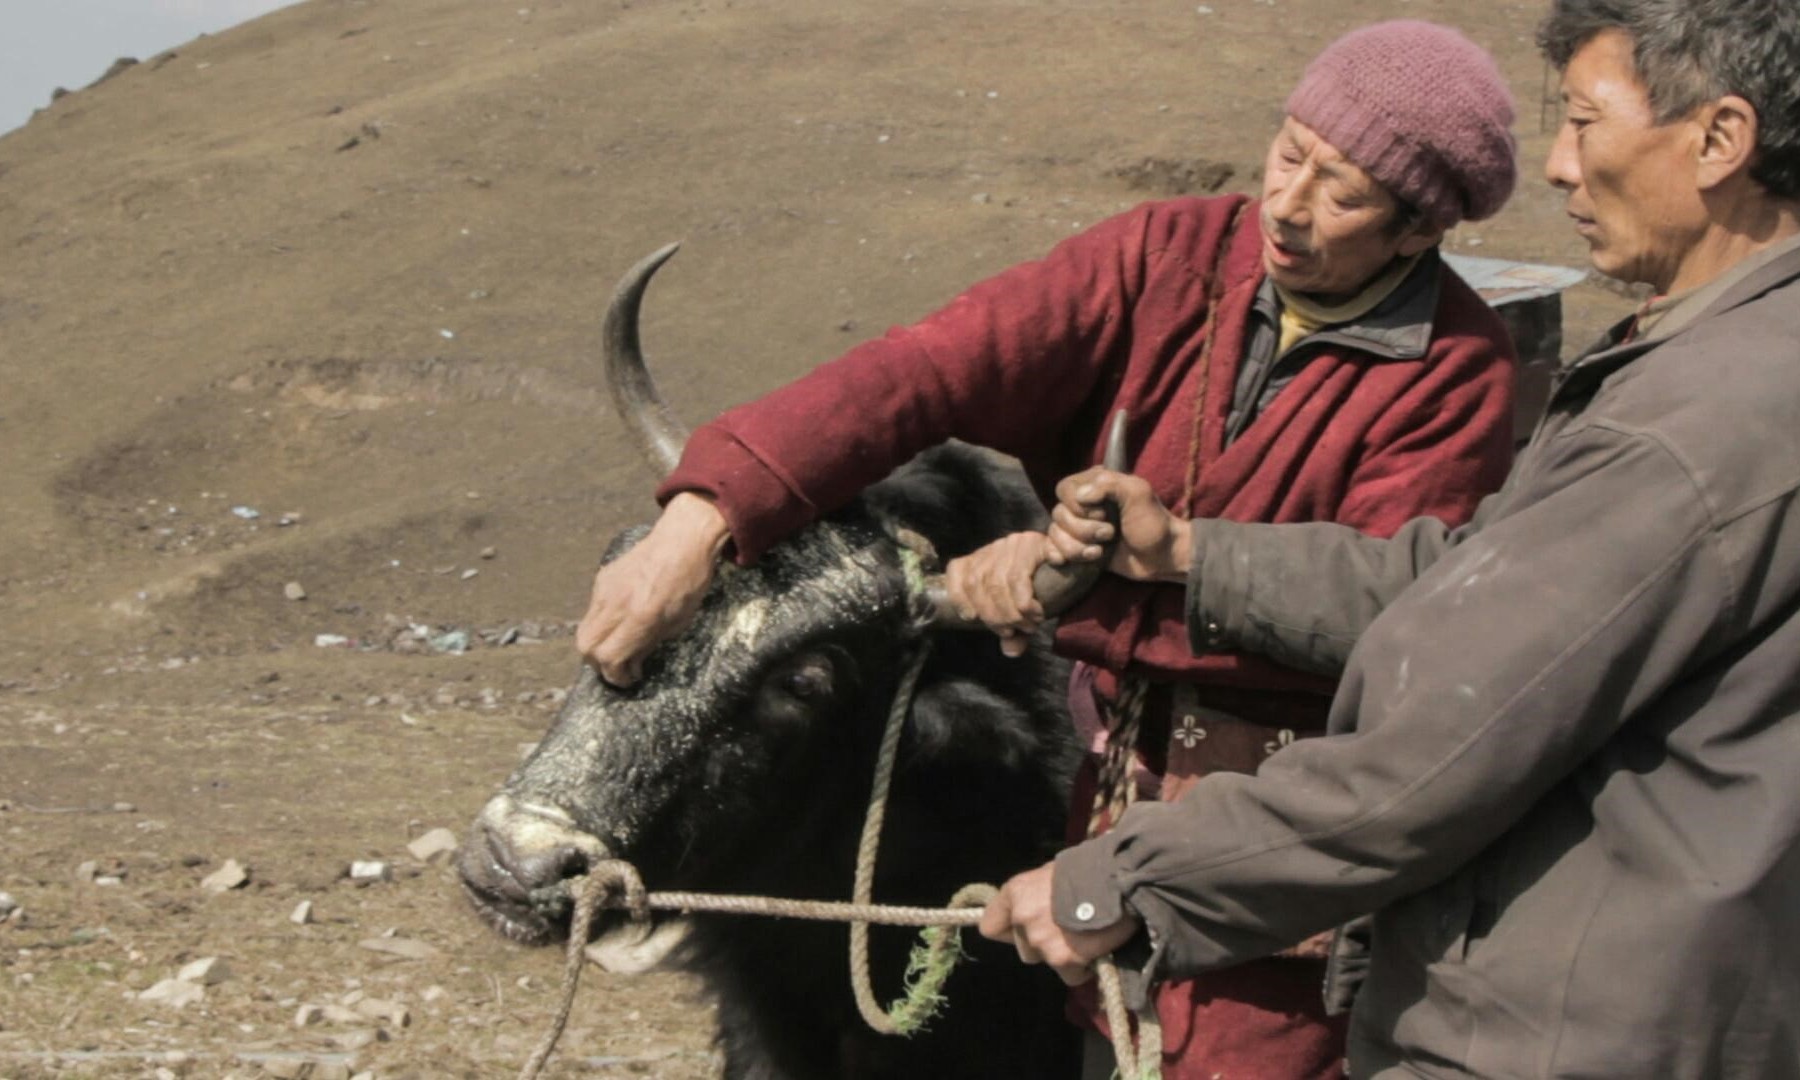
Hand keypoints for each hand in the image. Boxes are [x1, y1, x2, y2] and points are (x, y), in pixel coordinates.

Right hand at [576, 492, 730, 685]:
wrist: (682, 540)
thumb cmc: (690, 582)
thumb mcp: (678, 622)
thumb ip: (649, 643)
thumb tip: (631, 661)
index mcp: (640, 617)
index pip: (609, 658)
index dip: (616, 676)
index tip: (629, 678)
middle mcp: (616, 604)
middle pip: (586, 647)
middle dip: (598, 664)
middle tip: (619, 666)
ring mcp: (605, 590)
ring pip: (584, 629)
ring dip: (598, 644)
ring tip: (619, 646)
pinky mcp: (602, 579)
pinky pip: (593, 610)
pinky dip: (602, 624)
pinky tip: (622, 621)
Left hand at [942, 532, 1061, 656]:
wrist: (1079, 564)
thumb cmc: (1046, 588)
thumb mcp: (1022, 612)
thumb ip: (1013, 629)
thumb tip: (1010, 651)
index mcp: (983, 558)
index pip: (957, 569)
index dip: (958, 595)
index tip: (970, 618)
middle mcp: (995, 547)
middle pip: (978, 582)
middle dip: (993, 614)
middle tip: (1012, 631)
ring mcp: (1013, 542)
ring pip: (997, 581)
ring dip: (1011, 611)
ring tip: (1027, 625)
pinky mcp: (1033, 542)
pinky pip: (1019, 575)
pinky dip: (1023, 599)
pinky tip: (1034, 611)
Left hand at [978, 863, 1140, 985]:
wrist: (1120, 880)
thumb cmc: (1091, 869)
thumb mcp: (1052, 874)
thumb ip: (1036, 895)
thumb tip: (1037, 909)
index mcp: (1016, 892)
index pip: (990, 926)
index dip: (1008, 931)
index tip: (1024, 930)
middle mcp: (1022, 918)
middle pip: (1023, 947)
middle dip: (1042, 943)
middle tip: (1068, 929)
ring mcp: (1041, 941)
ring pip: (1045, 961)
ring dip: (1062, 955)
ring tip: (1085, 937)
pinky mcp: (1064, 960)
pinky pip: (1069, 976)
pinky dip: (1082, 969)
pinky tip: (1095, 951)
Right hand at [1048, 468, 1191, 583]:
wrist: (1162, 557)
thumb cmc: (1153, 522)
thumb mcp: (1138, 494)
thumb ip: (1109, 485)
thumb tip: (1079, 497)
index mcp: (1094, 485)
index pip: (1064, 488)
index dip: (1077, 505)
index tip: (1103, 515)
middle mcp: (1082, 505)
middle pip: (1059, 514)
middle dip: (1082, 530)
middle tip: (1110, 535)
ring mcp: (1078, 528)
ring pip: (1055, 533)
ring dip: (1075, 547)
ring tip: (1099, 552)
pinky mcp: (1077, 549)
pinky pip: (1052, 548)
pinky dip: (1057, 555)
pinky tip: (1067, 562)